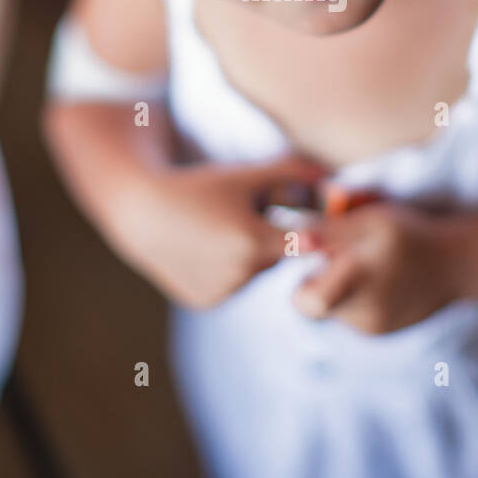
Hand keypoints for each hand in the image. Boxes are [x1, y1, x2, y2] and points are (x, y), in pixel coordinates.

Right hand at [123, 153, 326, 308]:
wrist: (142, 212)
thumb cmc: (199, 186)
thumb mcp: (246, 176)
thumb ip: (294, 175)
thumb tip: (335, 179)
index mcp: (252, 241)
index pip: (307, 242)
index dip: (318, 232)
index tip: (328, 227)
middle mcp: (239, 274)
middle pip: (278, 255)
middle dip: (273, 236)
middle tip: (246, 214)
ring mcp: (222, 292)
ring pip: (255, 271)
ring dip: (250, 253)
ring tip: (218, 230)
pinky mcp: (207, 302)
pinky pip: (233, 284)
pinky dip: (228, 269)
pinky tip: (204, 248)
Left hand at [291, 199, 465, 334]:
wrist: (456, 265)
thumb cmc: (409, 235)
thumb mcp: (371, 221)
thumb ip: (330, 232)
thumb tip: (293, 240)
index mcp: (359, 279)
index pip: (305, 301)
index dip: (303, 283)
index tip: (318, 263)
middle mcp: (364, 311)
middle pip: (316, 307)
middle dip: (319, 285)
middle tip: (342, 263)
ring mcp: (374, 327)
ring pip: (334, 312)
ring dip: (339, 292)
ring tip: (367, 270)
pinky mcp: (381, 332)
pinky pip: (352, 318)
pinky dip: (356, 301)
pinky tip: (380, 284)